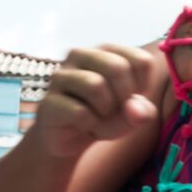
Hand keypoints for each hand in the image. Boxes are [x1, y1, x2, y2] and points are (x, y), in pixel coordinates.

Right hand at [35, 44, 159, 159]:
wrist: (69, 140)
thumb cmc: (105, 118)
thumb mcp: (133, 116)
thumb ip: (143, 112)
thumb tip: (135, 109)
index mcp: (106, 51)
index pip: (142, 60)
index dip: (143, 86)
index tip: (130, 96)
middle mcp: (80, 55)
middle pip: (117, 67)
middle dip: (124, 96)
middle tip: (114, 108)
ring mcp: (60, 76)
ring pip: (95, 85)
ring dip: (105, 111)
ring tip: (98, 117)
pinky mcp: (48, 101)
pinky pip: (80, 112)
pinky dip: (90, 125)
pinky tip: (83, 125)